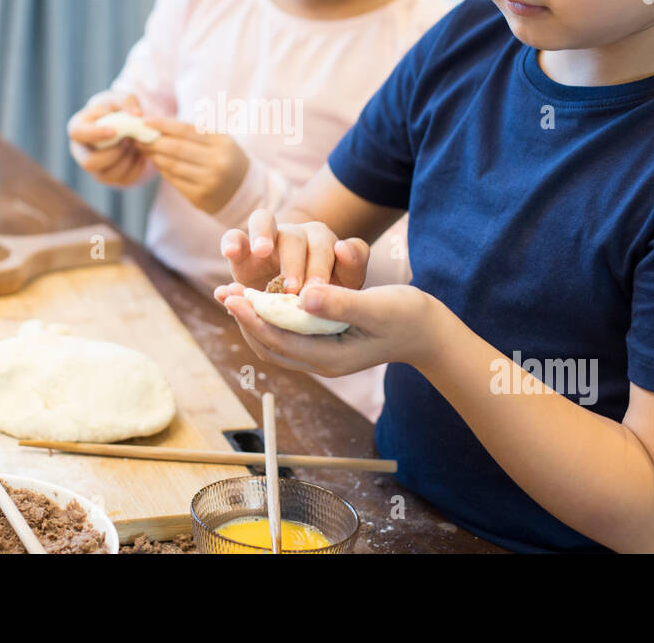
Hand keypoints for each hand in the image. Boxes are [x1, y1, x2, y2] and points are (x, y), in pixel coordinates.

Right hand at [66, 93, 149, 187]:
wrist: (123, 126)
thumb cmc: (116, 109)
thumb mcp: (120, 98)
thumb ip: (128, 101)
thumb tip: (137, 115)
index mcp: (78, 128)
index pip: (78, 133)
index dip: (96, 134)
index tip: (114, 130)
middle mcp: (81, 152)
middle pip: (89, 163)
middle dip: (114, 152)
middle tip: (130, 140)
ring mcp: (94, 168)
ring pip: (109, 173)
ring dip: (127, 159)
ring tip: (136, 144)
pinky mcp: (110, 178)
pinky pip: (124, 179)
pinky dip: (137, 166)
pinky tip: (140, 153)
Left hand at [138, 116, 249, 214]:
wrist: (244, 190)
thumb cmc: (226, 158)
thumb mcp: (219, 140)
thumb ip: (194, 132)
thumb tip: (159, 126)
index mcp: (222, 143)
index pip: (186, 130)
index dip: (163, 125)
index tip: (145, 121)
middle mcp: (217, 163)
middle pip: (176, 148)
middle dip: (153, 141)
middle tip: (139, 136)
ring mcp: (208, 182)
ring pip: (172, 166)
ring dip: (155, 156)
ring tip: (145, 149)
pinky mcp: (199, 197)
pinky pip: (174, 181)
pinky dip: (163, 171)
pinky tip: (157, 163)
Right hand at [215, 207, 369, 294]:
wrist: (289, 312)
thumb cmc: (320, 296)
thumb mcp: (344, 285)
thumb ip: (353, 263)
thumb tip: (343, 246)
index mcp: (321, 241)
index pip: (324, 242)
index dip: (323, 262)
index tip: (320, 286)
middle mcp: (294, 234)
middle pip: (295, 236)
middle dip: (295, 263)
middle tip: (294, 289)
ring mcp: (266, 238)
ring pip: (263, 220)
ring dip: (263, 234)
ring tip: (261, 251)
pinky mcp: (241, 250)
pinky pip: (234, 236)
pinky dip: (232, 241)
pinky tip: (230, 252)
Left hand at [219, 281, 447, 376]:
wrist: (429, 332)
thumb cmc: (407, 316)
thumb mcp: (376, 306)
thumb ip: (340, 302)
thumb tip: (303, 297)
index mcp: (331, 357)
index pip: (279, 340)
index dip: (252, 318)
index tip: (232, 296)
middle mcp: (322, 361)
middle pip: (269, 346)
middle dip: (245, 320)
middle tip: (225, 293)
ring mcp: (323, 355)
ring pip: (276, 342)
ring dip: (254, 320)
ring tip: (234, 295)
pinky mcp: (325, 344)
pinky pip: (287, 335)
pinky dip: (270, 318)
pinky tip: (261, 298)